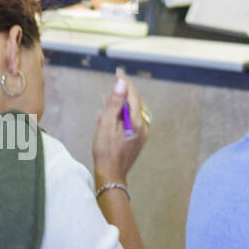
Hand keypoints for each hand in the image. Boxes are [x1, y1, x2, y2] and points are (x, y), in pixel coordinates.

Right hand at [92, 67, 147, 184]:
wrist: (111, 175)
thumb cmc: (106, 151)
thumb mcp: (106, 124)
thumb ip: (115, 103)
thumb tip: (121, 85)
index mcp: (137, 122)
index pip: (133, 96)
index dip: (125, 83)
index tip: (118, 73)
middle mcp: (143, 127)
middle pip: (135, 103)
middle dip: (122, 96)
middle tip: (107, 94)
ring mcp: (142, 134)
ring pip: (132, 112)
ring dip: (120, 107)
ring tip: (104, 107)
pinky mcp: (138, 139)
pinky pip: (131, 121)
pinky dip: (121, 117)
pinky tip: (108, 119)